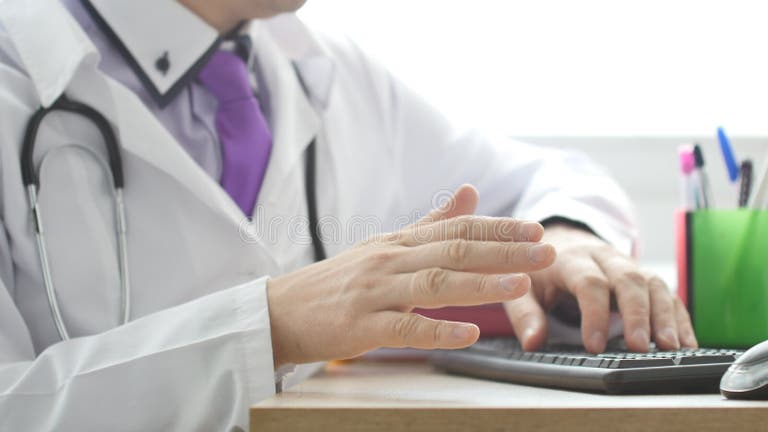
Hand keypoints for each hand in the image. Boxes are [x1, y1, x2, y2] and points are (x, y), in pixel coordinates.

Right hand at [266, 185, 555, 366]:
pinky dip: (440, 329)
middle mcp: (391, 260)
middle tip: (545, 253)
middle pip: (454, 251)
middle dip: (503, 252)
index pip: (456, 229)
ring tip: (519, 285)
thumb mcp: (384, 245)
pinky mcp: (362, 324)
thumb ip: (430, 222)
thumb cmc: (338, 280)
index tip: (536, 231)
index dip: (498, 229)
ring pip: (434, 284)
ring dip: (480, 284)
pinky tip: (470, 333)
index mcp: (400, 242)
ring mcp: (376, 291)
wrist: (281, 309)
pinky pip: (405, 326)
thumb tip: (470, 191)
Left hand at [504, 223, 697, 352]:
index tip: (594, 345)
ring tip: (670, 348)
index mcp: (570, 258)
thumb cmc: (539, 268)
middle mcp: (604, 257)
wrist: (559, 238)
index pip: (588, 281)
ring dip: (664, 316)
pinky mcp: (643, 276)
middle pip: (628, 279)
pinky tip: (686, 343)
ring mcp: (627, 265)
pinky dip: (679, 317)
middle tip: (639, 347)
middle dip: (637, 314)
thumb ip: (525, 314)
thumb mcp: (523, 287)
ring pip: (653, 283)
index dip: (594, 313)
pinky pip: (666, 293)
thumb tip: (532, 342)